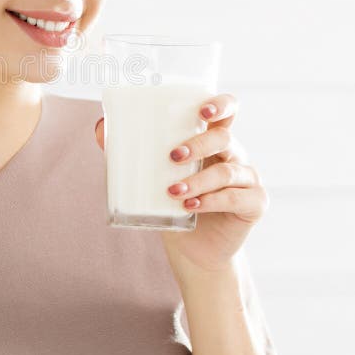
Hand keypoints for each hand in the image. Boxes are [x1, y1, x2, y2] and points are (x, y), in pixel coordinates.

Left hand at [94, 93, 268, 274]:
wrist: (193, 250)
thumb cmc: (173, 202)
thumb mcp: (152, 175)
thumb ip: (129, 150)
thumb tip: (100, 127)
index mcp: (213, 140)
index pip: (228, 110)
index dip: (221, 104)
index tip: (202, 111)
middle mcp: (234, 154)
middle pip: (225, 137)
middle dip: (198, 144)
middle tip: (172, 156)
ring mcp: (248, 179)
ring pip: (228, 171)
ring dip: (198, 180)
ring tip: (172, 191)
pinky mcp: (254, 204)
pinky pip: (237, 198)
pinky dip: (212, 201)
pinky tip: (191, 207)